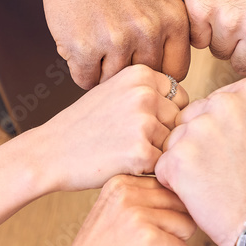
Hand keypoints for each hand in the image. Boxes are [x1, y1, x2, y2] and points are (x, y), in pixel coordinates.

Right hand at [0, 0, 190, 89]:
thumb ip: (171, 33)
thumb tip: (172, 78)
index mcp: (174, 19)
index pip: (176, 72)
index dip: (158, 73)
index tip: (142, 65)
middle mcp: (150, 31)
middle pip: (143, 78)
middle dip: (127, 70)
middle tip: (112, 49)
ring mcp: (117, 40)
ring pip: (113, 82)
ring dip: (101, 71)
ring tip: (95, 43)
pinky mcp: (85, 48)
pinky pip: (85, 80)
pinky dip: (80, 70)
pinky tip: (80, 46)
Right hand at [27, 64, 188, 192]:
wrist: (50, 152)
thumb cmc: (84, 126)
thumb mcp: (115, 91)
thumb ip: (151, 92)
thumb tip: (195, 106)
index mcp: (141, 74)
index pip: (180, 99)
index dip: (164, 117)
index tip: (139, 126)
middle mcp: (145, 93)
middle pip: (180, 122)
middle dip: (163, 137)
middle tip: (129, 143)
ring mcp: (143, 122)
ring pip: (173, 145)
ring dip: (156, 155)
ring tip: (124, 153)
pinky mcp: (141, 152)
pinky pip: (163, 166)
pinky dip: (148, 171)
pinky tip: (123, 165)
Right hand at [44, 175, 195, 245]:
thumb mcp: (113, 214)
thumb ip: (142, 199)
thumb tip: (185, 197)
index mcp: (120, 181)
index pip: (170, 189)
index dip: (162, 217)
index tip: (137, 234)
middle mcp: (127, 191)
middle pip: (182, 205)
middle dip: (170, 231)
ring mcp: (138, 214)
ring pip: (187, 226)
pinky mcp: (149, 239)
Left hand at [155, 77, 245, 245]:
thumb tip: (232, 101)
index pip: (214, 102)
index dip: (220, 130)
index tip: (236, 150)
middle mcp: (224, 103)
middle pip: (192, 118)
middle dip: (199, 143)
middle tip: (223, 169)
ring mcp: (199, 130)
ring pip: (175, 140)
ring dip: (186, 161)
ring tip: (214, 183)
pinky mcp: (178, 158)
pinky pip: (163, 166)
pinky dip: (175, 183)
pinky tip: (201, 194)